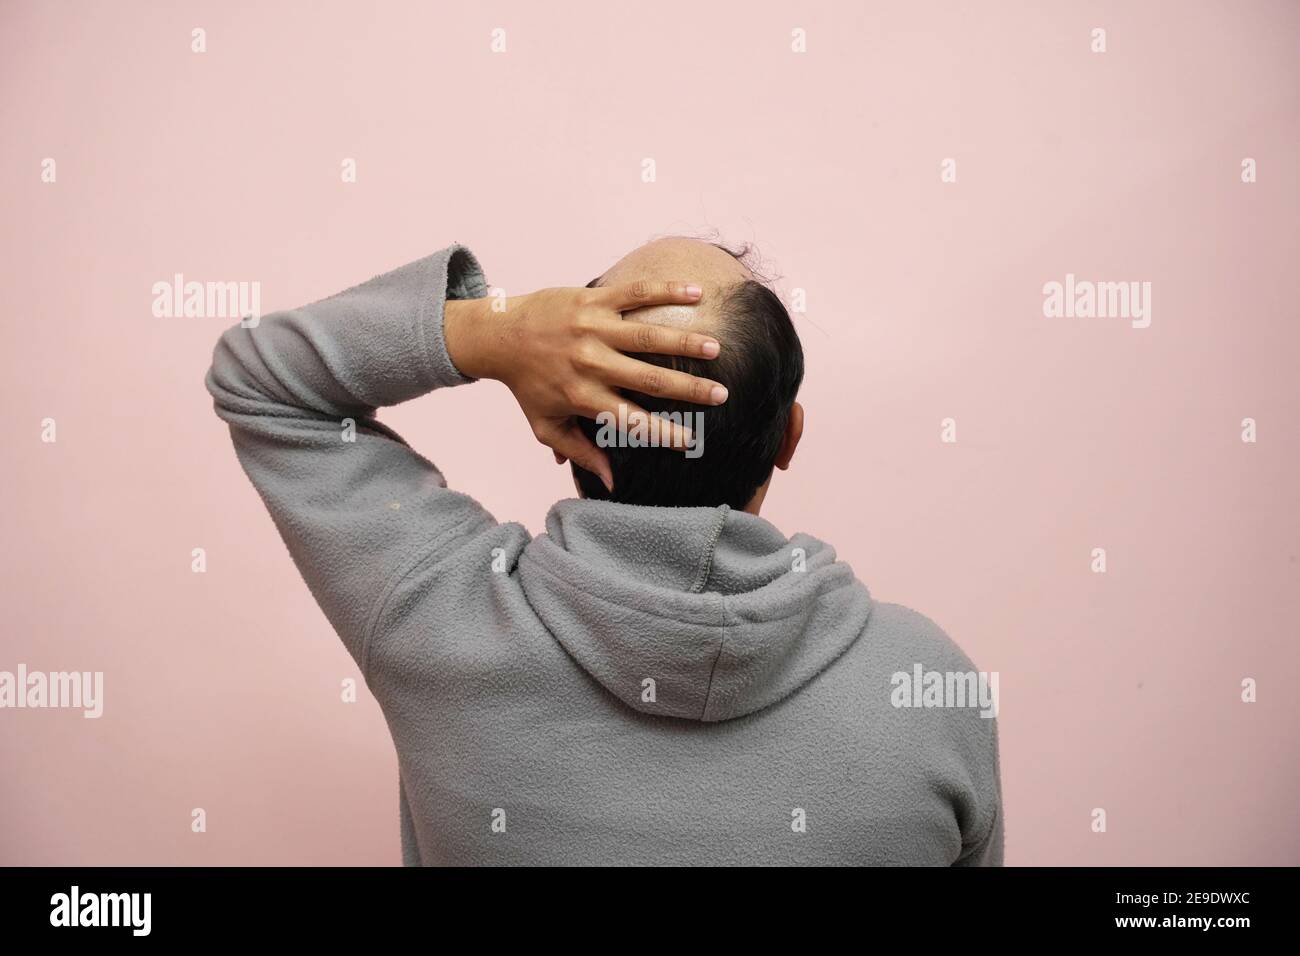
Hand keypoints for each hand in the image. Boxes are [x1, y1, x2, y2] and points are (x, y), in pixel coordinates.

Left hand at [444, 280, 725, 490]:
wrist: (499, 334)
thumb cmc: (528, 385)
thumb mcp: (546, 427)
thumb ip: (580, 453)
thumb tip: (612, 483)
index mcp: (582, 397)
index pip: (630, 420)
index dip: (662, 432)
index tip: (692, 441)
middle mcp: (590, 363)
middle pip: (648, 379)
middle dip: (688, 388)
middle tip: (722, 394)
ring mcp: (592, 329)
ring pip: (646, 336)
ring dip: (684, 340)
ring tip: (716, 348)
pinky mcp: (592, 300)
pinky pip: (634, 294)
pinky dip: (665, 290)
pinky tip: (696, 292)